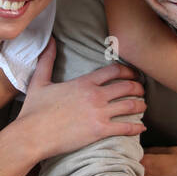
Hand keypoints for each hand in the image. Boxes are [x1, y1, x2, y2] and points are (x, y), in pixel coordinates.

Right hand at [18, 40, 146, 156]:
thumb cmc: (35, 110)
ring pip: (130, 106)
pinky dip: (136, 127)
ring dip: (141, 105)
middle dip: (138, 87)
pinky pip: (125, 127)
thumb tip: (48, 40)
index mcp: (84, 82)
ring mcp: (99, 113)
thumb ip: (47, 60)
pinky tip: (141, 127)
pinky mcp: (99, 131)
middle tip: (142, 90)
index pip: (114, 71)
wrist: (32, 134)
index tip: (134, 74)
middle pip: (127, 86)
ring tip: (144, 106)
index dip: (128, 71)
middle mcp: (95, 95)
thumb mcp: (40, 81)